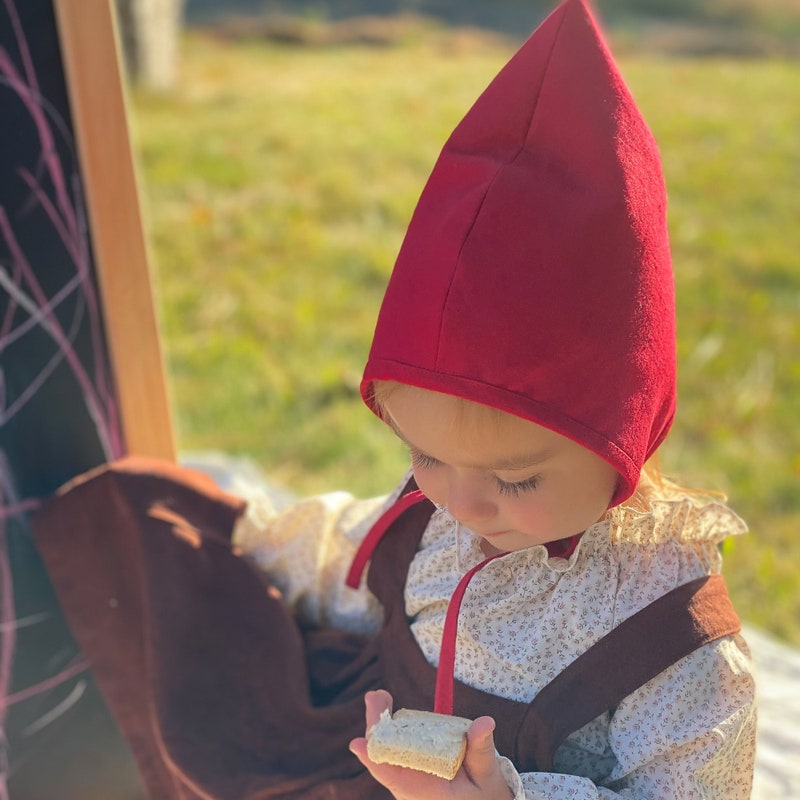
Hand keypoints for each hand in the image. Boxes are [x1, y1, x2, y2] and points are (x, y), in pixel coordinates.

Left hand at [349, 690, 512, 799]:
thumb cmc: (484, 796)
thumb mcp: (486, 776)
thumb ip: (481, 750)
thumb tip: (484, 723)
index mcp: (423, 794)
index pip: (392, 778)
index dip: (374, 761)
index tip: (357, 744)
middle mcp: (410, 789)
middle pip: (384, 756)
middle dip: (377, 727)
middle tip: (377, 697)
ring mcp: (409, 778)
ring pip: (386, 751)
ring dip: (381, 724)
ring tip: (379, 697)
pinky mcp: (412, 768)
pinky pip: (395, 749)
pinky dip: (390, 729)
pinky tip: (386, 708)